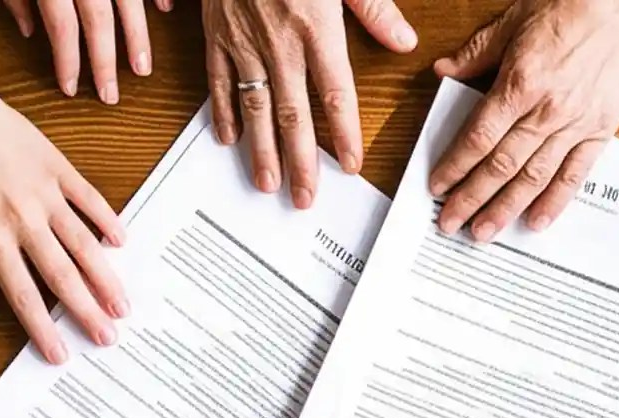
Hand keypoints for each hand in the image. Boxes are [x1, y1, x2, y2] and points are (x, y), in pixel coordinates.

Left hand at [0, 85, 127, 363]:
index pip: (23, 295)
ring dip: (105, 277)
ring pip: (84, 244)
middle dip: (86, 311)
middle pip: (62, 276)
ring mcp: (46, 195)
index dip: (43, 329)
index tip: (60, 354)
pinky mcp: (60, 171)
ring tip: (122, 304)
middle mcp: (24, 222)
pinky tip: (121, 243)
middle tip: (108, 338)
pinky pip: (90, 201)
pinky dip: (108, 222)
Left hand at [2, 0, 172, 101]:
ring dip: (139, 37)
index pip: (62, 27)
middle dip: (106, 63)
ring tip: (143, 68)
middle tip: (110, 95)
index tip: (68, 88)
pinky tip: (163, 8)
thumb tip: (26, 29)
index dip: (67, 60)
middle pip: (98, 23)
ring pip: (129, 3)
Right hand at [202, 0, 418, 207]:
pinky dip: (222, 112)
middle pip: (294, 115)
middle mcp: (279, 43)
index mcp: (316, 28)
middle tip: (304, 198)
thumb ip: (374, 9)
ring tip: (267, 184)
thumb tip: (403, 44)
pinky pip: (218, 81)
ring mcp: (243, 42)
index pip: (335, 95)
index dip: (345, 134)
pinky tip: (228, 140)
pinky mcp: (215, 34)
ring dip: (261, 150)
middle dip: (301, 162)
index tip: (351, 166)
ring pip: (254, 107)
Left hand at [430, 0, 618, 240]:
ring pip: (533, 177)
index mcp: (520, 82)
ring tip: (483, 232)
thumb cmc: (573, 3)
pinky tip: (535, 222)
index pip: (478, 137)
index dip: (455, 166)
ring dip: (505, 209)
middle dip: (471, 198)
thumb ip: (476, 52)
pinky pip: (575, 174)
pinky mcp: (601, 130)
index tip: (437, 186)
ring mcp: (575, 124)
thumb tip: (443, 70)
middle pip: (500, 166)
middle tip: (450, 222)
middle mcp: (547, 110)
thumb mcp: (514, 19)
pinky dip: (554, 201)